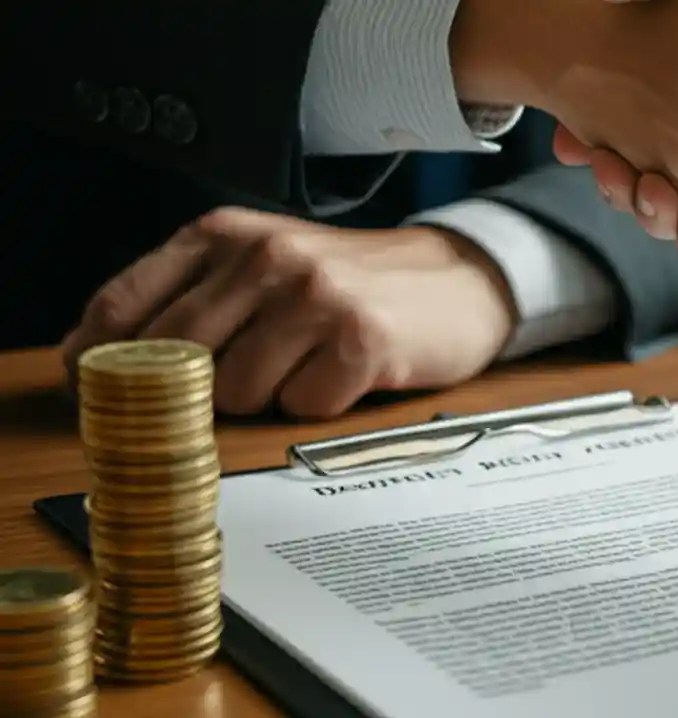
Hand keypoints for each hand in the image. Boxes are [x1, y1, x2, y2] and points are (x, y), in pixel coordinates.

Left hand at [61, 208, 516, 418]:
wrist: (461, 280)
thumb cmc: (353, 284)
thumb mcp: (264, 266)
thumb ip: (193, 298)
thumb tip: (105, 361)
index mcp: (227, 233)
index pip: (124, 303)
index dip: (101, 360)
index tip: (105, 393)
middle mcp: (266, 256)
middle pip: (178, 360)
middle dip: (203, 389)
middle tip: (248, 383)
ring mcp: (314, 296)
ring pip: (237, 392)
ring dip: (269, 397)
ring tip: (309, 367)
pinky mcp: (362, 339)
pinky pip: (303, 407)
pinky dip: (321, 405)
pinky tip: (347, 375)